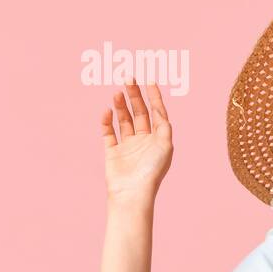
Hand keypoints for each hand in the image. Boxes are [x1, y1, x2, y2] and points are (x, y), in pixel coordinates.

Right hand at [101, 80, 173, 205]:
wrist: (132, 192)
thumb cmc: (152, 171)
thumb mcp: (165, 146)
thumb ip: (164, 126)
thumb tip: (160, 110)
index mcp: (159, 139)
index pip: (157, 113)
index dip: (154, 96)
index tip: (149, 80)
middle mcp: (144, 141)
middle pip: (139, 112)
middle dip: (134, 96)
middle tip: (128, 78)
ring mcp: (128, 146)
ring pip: (124, 120)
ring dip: (121, 106)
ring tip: (118, 92)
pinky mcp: (113, 152)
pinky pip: (108, 133)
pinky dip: (107, 121)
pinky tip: (107, 111)